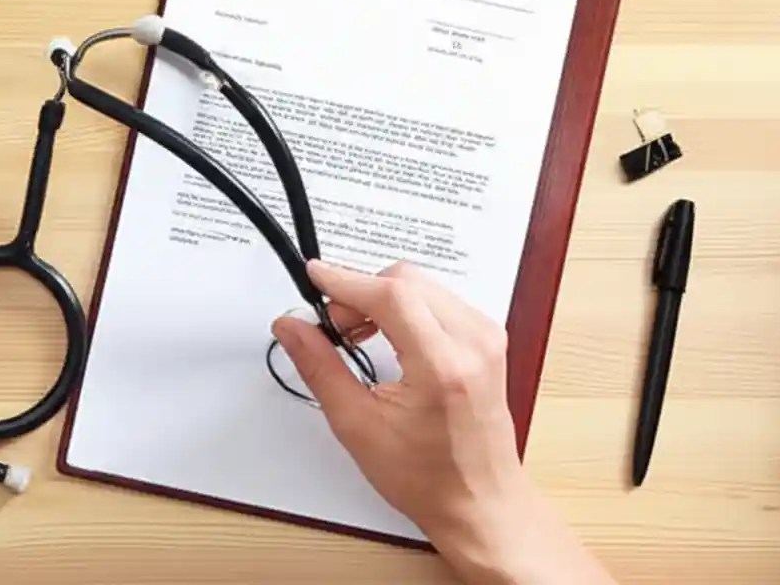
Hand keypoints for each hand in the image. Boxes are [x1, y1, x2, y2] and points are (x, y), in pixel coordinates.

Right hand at [274, 260, 524, 539]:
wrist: (479, 503)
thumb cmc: (428, 478)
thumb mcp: (357, 426)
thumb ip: (319, 367)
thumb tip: (292, 327)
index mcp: (443, 366)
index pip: (390, 295)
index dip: (345, 281)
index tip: (314, 277)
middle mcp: (473, 343)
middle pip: (406, 281)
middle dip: (360, 294)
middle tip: (334, 328)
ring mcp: (486, 338)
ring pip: (422, 285)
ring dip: (382, 300)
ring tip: (359, 337)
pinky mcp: (487, 339)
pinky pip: (439, 300)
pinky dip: (405, 308)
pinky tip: (388, 337)